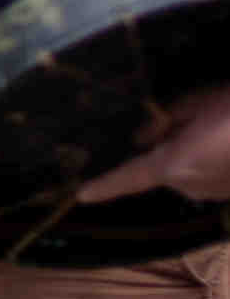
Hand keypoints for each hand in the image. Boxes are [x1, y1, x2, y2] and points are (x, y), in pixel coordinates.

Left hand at [80, 84, 229, 203]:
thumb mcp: (198, 103)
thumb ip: (161, 122)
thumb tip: (139, 139)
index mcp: (174, 166)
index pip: (129, 177)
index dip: (105, 185)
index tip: (82, 195)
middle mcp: (191, 187)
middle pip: (160, 170)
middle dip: (163, 149)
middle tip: (184, 120)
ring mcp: (215, 193)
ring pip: (186, 173)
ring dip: (188, 154)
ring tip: (211, 125)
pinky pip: (208, 175)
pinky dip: (209, 160)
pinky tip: (223, 139)